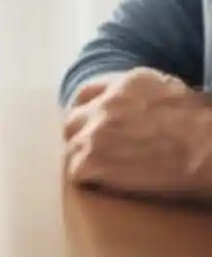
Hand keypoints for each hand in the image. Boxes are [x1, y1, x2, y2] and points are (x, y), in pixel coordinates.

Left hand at [63, 68, 211, 200]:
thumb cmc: (207, 129)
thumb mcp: (175, 94)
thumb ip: (146, 95)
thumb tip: (142, 106)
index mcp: (127, 83)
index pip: (88, 95)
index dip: (88, 112)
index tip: (92, 126)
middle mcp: (105, 104)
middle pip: (73, 121)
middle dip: (81, 136)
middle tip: (95, 154)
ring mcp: (95, 131)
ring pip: (71, 147)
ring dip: (83, 160)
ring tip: (102, 174)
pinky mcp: (92, 160)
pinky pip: (76, 172)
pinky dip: (87, 180)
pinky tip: (102, 185)